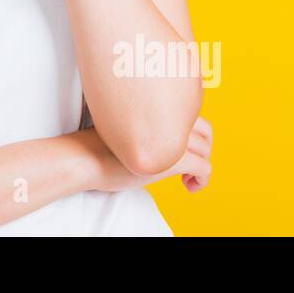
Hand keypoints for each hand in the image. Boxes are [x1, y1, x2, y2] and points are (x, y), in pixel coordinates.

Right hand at [70, 116, 212, 193]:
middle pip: (206, 131)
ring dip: (202, 165)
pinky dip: (202, 180)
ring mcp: (174, 137)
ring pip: (207, 150)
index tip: (180, 150)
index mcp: (158, 106)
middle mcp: (170, 118)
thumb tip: (162, 136)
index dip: (191, 135)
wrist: (86, 157)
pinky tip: (189, 186)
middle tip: (189, 165)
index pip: (192, 115)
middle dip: (203, 149)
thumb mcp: (126, 127)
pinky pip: (205, 168)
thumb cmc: (100, 145)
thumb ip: (148, 125)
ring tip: (186, 178)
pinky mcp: (176, 159)